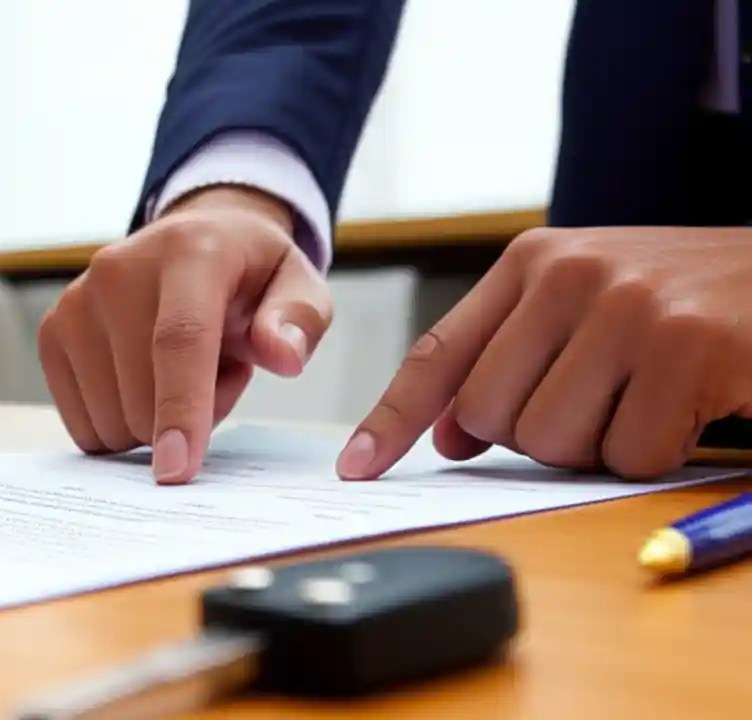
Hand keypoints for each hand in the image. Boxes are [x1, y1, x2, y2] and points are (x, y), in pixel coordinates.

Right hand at [38, 186, 332, 483]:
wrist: (193, 242)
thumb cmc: (250, 277)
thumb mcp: (298, 286)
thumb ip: (300, 319)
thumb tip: (284, 355)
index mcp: (189, 252)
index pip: (179, 339)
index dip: (181, 409)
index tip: (177, 470)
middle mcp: (119, 270)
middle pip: (142, 397)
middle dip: (191, 418)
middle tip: (219, 371)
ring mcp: (77, 302)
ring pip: (112, 421)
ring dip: (155, 421)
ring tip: (181, 369)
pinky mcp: (53, 332)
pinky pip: (86, 425)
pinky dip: (121, 423)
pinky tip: (143, 377)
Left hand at [339, 226, 751, 480]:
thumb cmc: (684, 300)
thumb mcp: (588, 308)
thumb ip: (513, 359)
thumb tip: (451, 437)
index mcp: (534, 262)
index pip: (438, 354)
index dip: (390, 419)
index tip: (356, 470)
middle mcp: (571, 275)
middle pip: (489, 415)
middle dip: (536, 436)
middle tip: (599, 403)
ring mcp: (630, 308)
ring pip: (552, 442)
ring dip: (599, 447)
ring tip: (647, 397)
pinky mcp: (690, 347)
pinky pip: (630, 455)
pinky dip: (658, 453)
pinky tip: (690, 406)